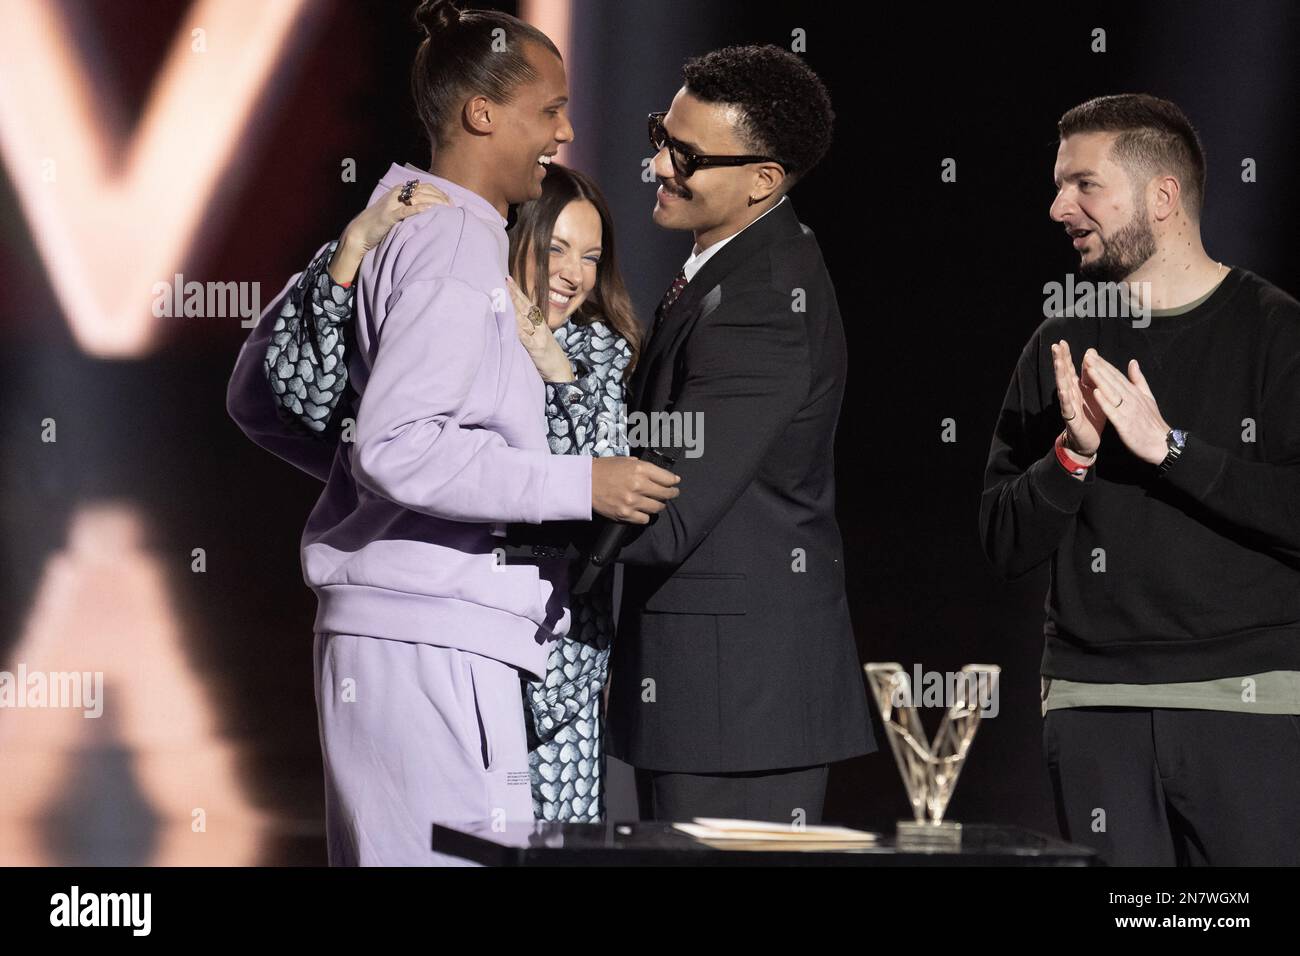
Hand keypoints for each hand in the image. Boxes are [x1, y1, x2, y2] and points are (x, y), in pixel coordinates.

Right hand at [328, 182, 450, 282]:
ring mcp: (392, 204)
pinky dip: (419, 209)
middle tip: (452, 206)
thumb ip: (409, 208)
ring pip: (417, 198)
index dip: (439, 193)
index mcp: (398, 191)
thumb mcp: (395, 211)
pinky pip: (406, 210)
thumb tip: (428, 210)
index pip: (423, 187)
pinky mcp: (389, 216)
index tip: (450, 202)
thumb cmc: (379, 224)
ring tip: (446, 208)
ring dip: (434, 202)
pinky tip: (430, 210)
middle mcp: (396, 194)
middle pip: (423, 190)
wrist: (359, 232)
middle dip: (440, 197)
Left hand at [508, 276, 573, 381]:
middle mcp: (540, 326)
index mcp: (539, 323)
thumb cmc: (547, 355)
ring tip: (505, 295)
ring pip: (525, 318)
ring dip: (515, 307)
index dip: (518, 292)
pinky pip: (525, 336)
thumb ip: (527, 328)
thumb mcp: (537, 338)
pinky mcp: (536, 348)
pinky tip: (510, 321)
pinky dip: (518, 328)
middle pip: (526, 307)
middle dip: (516, 293)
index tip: (508, 279)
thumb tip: (512, 317)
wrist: (559, 371)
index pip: (527, 304)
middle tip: (506, 280)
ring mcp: (538, 336)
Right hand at [591, 457, 680, 523]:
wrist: (584, 482)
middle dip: (671, 494)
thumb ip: (643, 467)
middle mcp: (639, 485)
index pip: (667, 478)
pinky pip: (645, 519)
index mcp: (640, 469)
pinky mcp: (625, 514)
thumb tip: (660, 475)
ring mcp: (632, 501)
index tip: (675, 483)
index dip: (673, 481)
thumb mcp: (626, 461)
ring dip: (659, 505)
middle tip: (671, 494)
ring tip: (657, 503)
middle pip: (665, 494)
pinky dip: (646, 516)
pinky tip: (643, 511)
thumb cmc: (604, 469)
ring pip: (657, 508)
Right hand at [1051, 340, 1105, 458]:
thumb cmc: (1091, 414)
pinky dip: (1065, 399)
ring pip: (1063, 388)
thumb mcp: (1094, 390)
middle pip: (1063, 374)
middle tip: (1055, 347)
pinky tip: (1063, 391)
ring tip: (1059, 363)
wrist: (1088, 440)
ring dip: (1060, 375)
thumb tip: (1090, 352)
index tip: (1061, 342)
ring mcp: (1068, 405)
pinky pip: (1068, 408)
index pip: (1069, 368)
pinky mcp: (1071, 418)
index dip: (1065, 355)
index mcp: (1076, 387)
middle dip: (1059, 360)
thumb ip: (1091, 373)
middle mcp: (1069, 394)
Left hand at [1080, 349, 1170, 463]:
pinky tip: (1095, 392)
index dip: (1104, 364)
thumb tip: (1132, 362)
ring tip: (1089, 368)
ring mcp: (1128, 411)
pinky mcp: (1125, 424)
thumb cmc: (1152, 423)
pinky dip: (1105, 401)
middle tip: (1087, 355)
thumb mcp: (1148, 397)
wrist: (1163, 444)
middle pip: (1113, 381)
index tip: (1092, 354)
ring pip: (1112, 392)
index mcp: (1135, 393)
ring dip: (1100, 380)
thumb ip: (1138, 380)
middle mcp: (1131, 399)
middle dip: (1100, 368)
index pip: (1117, 376)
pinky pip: (1113, 411)